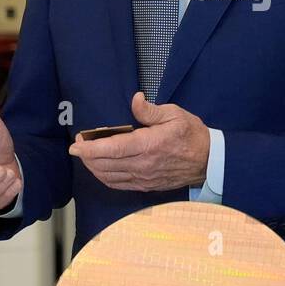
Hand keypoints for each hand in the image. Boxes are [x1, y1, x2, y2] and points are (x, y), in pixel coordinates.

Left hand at [68, 91, 209, 190]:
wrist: (208, 161)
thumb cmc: (192, 135)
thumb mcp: (174, 114)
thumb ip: (150, 110)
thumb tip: (135, 99)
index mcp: (149, 145)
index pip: (112, 149)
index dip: (90, 148)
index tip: (76, 144)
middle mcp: (143, 165)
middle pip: (105, 164)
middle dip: (87, 156)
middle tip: (79, 144)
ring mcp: (144, 178)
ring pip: (109, 176)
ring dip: (93, 167)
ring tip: (87, 155)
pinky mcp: (146, 186)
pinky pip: (118, 185)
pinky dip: (104, 177)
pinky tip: (100, 168)